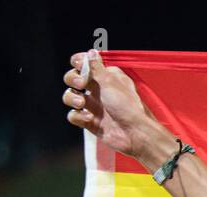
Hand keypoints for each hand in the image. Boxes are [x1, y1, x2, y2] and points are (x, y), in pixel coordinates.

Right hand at [62, 50, 172, 168]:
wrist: (135, 134)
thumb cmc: (128, 106)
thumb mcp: (111, 82)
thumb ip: (96, 67)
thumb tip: (90, 52)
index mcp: (106, 78)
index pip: (86, 65)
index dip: (79, 63)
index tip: (79, 65)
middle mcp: (99, 90)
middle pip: (73, 79)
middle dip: (72, 79)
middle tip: (81, 84)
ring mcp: (94, 107)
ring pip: (71, 97)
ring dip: (71, 98)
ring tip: (82, 104)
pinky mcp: (91, 122)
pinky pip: (74, 116)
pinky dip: (78, 116)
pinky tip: (89, 119)